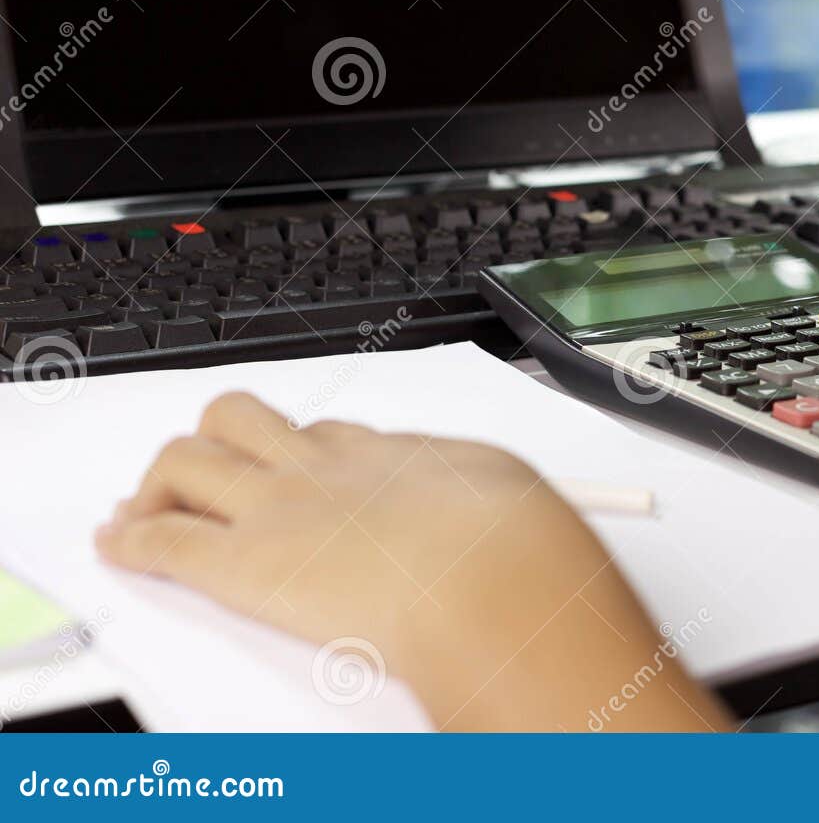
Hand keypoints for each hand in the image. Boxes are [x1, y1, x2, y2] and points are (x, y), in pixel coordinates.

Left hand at [94, 392, 727, 731]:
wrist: (497, 578)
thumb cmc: (519, 546)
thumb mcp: (509, 495)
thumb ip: (474, 491)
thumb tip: (485, 501)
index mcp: (392, 454)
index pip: (322, 434)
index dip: (298, 451)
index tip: (293, 471)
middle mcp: (326, 468)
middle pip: (243, 420)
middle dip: (219, 441)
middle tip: (212, 473)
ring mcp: (279, 509)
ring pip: (188, 458)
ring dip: (166, 481)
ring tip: (154, 507)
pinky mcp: (242, 563)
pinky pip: (162, 536)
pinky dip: (130, 537)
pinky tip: (119, 542)